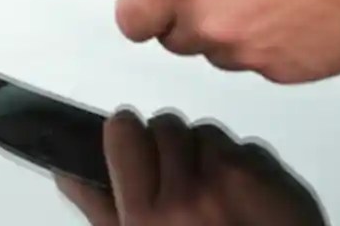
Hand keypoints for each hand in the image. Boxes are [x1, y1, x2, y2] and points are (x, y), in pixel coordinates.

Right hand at [56, 112, 324, 225]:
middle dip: (169, 145)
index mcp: (145, 214)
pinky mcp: (274, 180)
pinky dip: (242, 167)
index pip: (124, 129)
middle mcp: (186, 193)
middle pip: (166, 124)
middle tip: (178, 178)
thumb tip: (65, 171)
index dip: (129, 136)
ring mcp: (234, 182)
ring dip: (206, 152)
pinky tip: (245, 200)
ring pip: (206, 131)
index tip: (135, 150)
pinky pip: (246, 147)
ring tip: (214, 190)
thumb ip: (99, 209)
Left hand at [113, 0, 339, 82]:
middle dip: (190, 13)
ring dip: (233, 29)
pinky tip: (296, 6)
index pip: (130, 20)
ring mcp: (254, 54)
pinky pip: (266, 64)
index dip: (141, 6)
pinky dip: (275, 43)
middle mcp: (213, 25)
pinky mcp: (294, 71)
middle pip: (177, 39)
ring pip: (222, 53)